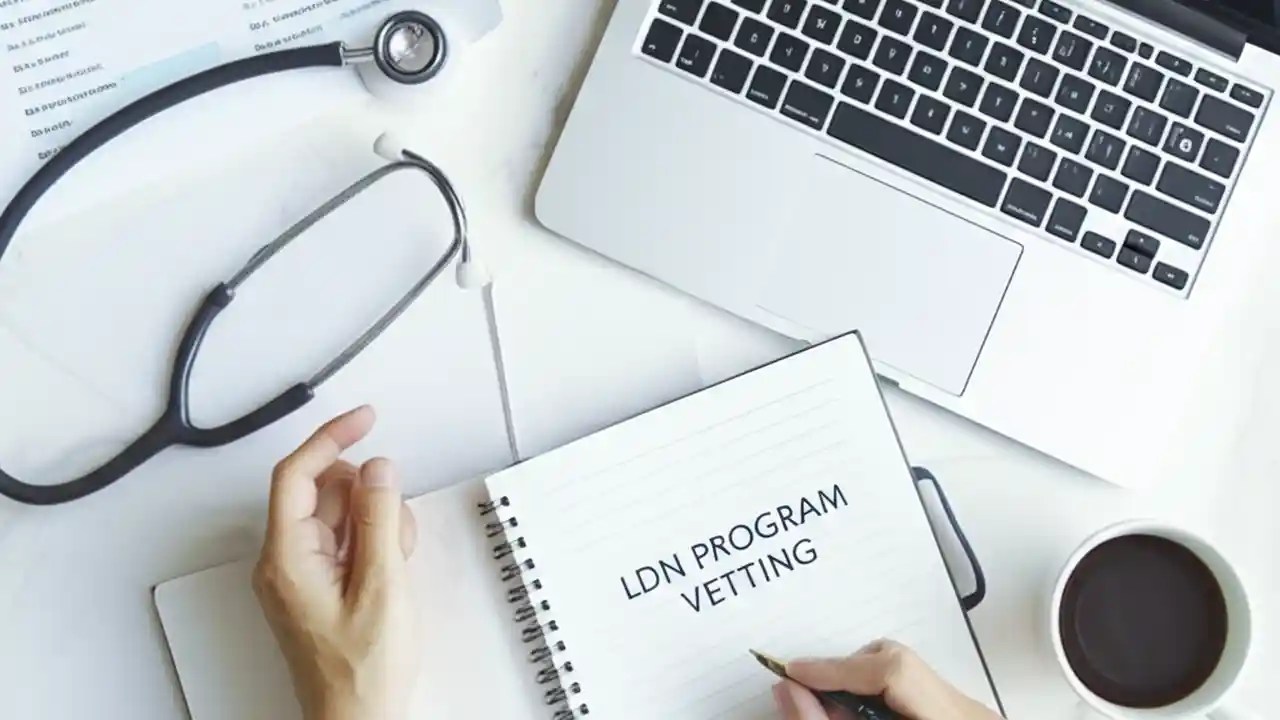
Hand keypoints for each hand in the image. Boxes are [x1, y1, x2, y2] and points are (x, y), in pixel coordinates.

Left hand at [253, 406, 420, 719]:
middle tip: (396, 524)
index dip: (330, 438)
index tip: (363, 419)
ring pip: (340, 514)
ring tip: (397, 561)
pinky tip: (392, 570)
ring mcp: (303, 574)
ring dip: (377, 521)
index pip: (297, 474)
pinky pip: (347, 540)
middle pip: (323, 492)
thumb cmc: (360, 673)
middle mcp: (286, 562)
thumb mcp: (383, 587)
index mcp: (287, 558)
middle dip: (368, 496)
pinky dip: (375, 542)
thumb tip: (379, 470)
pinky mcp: (321, 585)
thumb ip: (380, 520)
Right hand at [773, 640, 1001, 719]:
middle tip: (810, 697)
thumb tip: (786, 690)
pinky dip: (878, 700)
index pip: (893, 674)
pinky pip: (912, 691)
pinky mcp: (961, 717)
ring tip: (836, 715)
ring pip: (904, 672)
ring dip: (860, 686)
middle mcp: (968, 714)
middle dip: (845, 675)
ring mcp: (970, 714)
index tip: (793, 675)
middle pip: (897, 663)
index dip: (838, 670)